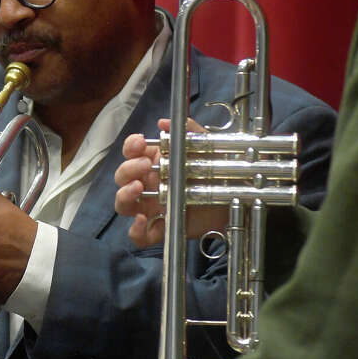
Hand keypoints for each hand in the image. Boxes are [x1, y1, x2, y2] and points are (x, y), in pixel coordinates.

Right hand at [114, 118, 228, 247]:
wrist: (235, 199)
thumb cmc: (217, 170)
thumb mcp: (206, 145)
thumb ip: (188, 130)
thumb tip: (164, 122)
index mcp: (154, 162)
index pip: (131, 152)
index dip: (130, 146)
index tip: (139, 142)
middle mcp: (148, 184)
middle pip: (122, 177)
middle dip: (129, 169)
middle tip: (146, 165)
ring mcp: (151, 207)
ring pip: (123, 204)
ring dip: (125, 194)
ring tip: (138, 188)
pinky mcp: (161, 228)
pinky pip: (138, 236)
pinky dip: (135, 230)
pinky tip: (142, 220)